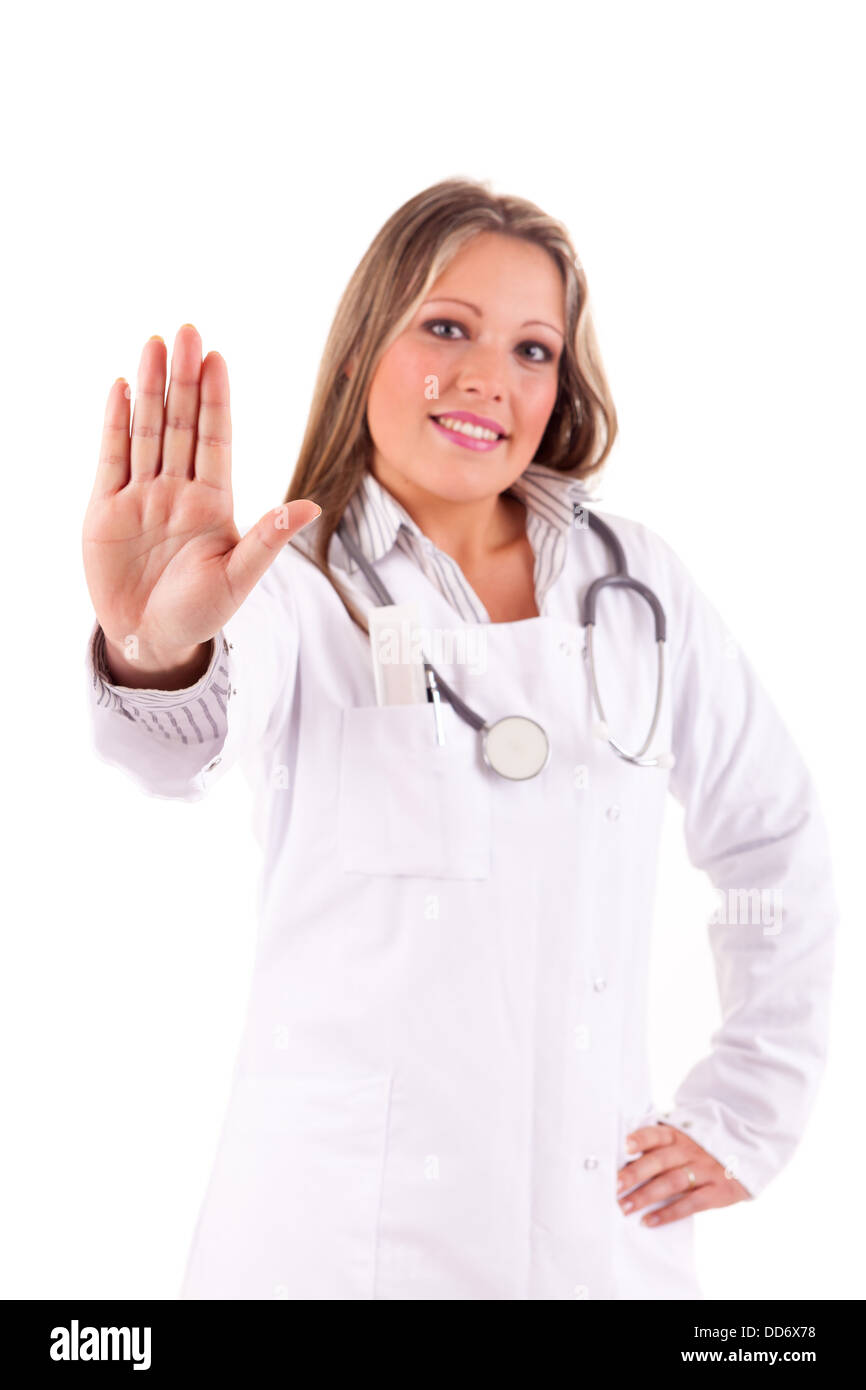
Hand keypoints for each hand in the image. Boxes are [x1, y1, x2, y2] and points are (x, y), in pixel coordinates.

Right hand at [82, 324, 320, 664]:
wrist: (151, 639)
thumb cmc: (200, 613)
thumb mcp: (238, 579)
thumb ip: (267, 540)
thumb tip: (310, 506)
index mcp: (213, 501)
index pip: (215, 438)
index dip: (216, 398)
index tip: (218, 358)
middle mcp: (178, 489)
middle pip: (180, 423)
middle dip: (183, 378)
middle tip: (186, 330)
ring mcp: (141, 495)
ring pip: (146, 430)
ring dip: (149, 388)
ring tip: (153, 343)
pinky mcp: (105, 508)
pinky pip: (111, 457)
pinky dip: (115, 423)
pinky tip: (120, 387)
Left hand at [616, 1122, 750, 1226]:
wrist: (747, 1156)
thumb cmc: (704, 1149)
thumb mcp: (686, 1139)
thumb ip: (660, 1145)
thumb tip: (622, 1157)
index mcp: (681, 1135)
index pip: (658, 1134)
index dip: (641, 1139)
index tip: (623, 1147)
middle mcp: (692, 1151)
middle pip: (660, 1161)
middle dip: (635, 1173)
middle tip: (613, 1186)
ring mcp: (706, 1171)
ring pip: (672, 1182)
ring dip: (646, 1196)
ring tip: (625, 1207)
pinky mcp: (718, 1192)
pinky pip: (690, 1204)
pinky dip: (668, 1213)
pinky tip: (649, 1221)